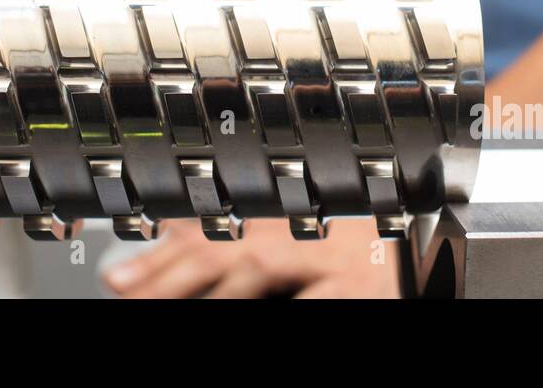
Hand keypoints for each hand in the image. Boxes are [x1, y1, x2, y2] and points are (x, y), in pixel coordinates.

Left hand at [103, 217, 401, 298]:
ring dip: (209, 294)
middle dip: (165, 277)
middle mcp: (292, 234)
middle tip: (125, 293)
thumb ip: (237, 236)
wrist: (426, 245)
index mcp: (273, 221)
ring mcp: (322, 260)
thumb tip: (159, 249)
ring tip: (171, 312)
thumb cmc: (357, 244)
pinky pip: (309, 304)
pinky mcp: (352, 285)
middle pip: (216, 251)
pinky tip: (253, 321)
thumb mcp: (293, 234)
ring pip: (252, 272)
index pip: (204, 233)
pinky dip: (276, 315)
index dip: (156, 256)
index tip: (116, 277)